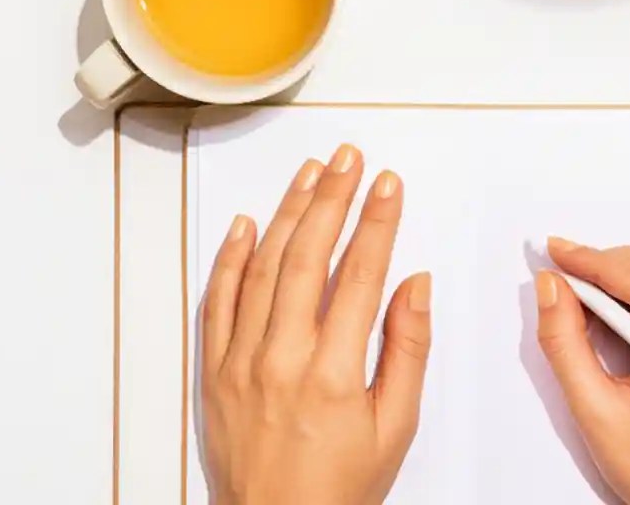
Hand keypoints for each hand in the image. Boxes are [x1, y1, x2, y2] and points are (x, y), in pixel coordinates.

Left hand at [201, 145, 430, 504]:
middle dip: (332, 198)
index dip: (377, 222)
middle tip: (349, 158)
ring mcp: (242, 361)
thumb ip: (407, 350)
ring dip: (287, 213)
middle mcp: (282, 358)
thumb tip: (414, 287)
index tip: (388, 185)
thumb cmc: (338, 487)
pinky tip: (245, 225)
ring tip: (309, 174)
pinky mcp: (215, 371)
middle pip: (308, 256)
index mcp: (333, 372)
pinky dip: (230, 259)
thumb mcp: (394, 426)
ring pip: (262, 268)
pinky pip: (218, 301)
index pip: (360, 275)